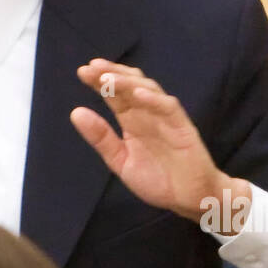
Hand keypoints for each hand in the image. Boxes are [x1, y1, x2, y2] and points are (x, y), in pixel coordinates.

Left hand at [70, 58, 250, 226]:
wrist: (192, 200)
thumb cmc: (159, 180)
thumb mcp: (121, 162)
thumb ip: (101, 139)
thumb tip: (75, 112)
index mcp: (132, 120)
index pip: (114, 94)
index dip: (99, 81)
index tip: (82, 72)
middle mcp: (148, 114)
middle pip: (130, 84)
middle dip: (111, 73)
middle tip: (91, 68)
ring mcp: (166, 118)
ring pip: (148, 90)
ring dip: (127, 82)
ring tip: (107, 78)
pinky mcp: (183, 128)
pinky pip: (169, 108)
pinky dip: (153, 99)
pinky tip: (137, 94)